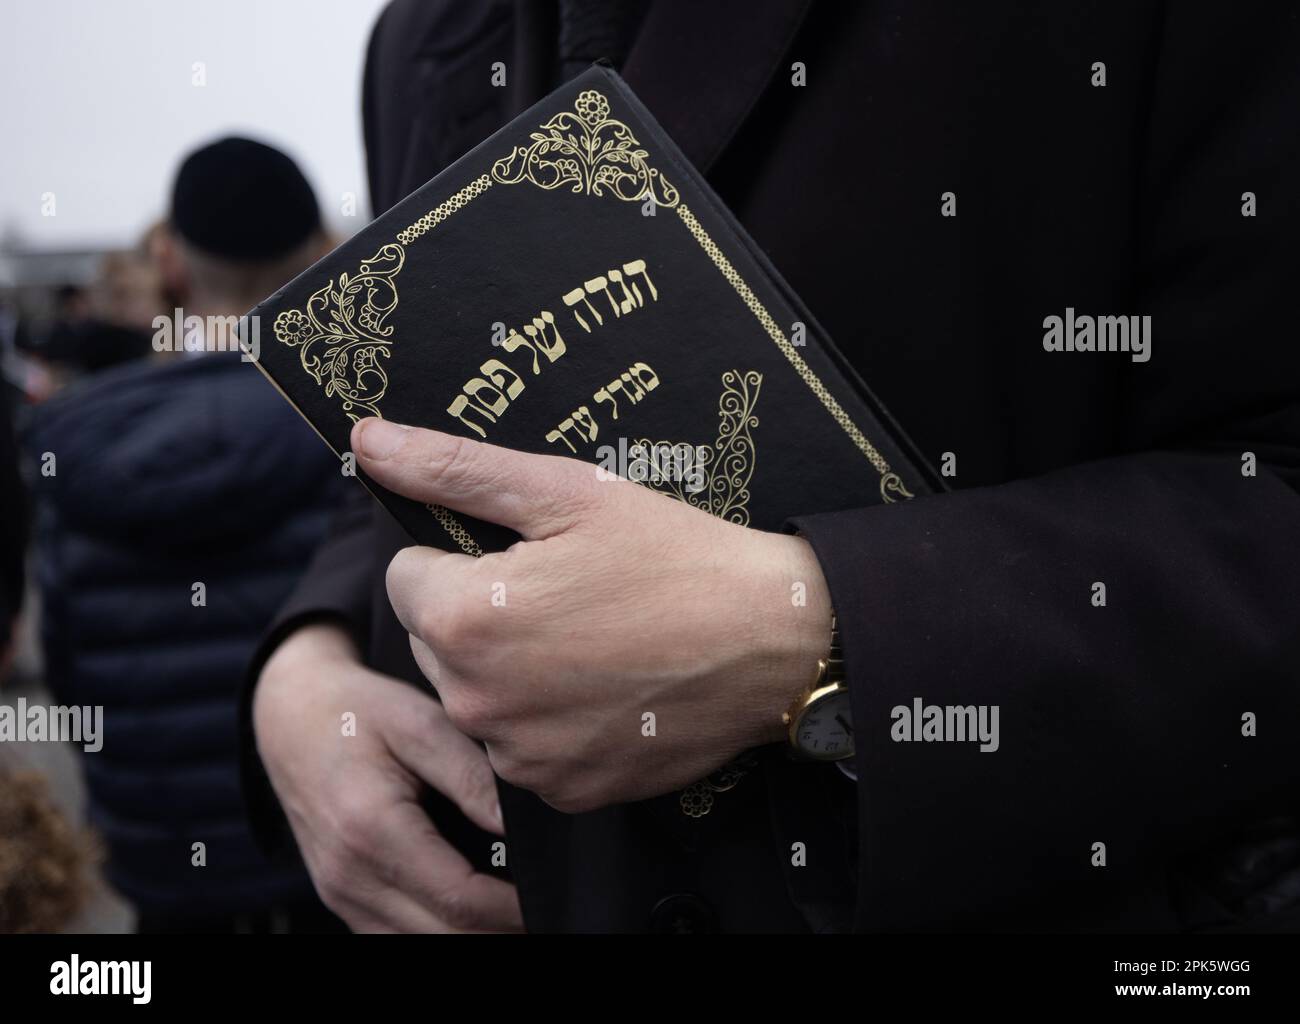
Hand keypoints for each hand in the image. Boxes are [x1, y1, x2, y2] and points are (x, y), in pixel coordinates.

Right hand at [253, 622, 522, 932]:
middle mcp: (349, 876)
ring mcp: (340, 895)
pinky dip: (439, 931)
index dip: (512, 907)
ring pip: (420, 948)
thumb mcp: (419, 721)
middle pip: (444, 936)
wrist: (291, 717)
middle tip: (542, 902)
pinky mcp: (342, 900)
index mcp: (371, 829)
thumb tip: (513, 825)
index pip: (458, 899)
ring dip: (471, 933)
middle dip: (501, 927)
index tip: (546, 892)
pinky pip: (398, 940)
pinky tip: (472, 907)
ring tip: (514, 906)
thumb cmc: (358, 712)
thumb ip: (470, 775)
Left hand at [352, 418, 832, 813]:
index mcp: (462, 619)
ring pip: (478, 697)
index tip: (527, 558)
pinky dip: (551, 721)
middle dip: (479, 615)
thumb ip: (454, 469)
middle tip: (567, 596)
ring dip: (512, 672)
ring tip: (592, 641)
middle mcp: (475, 701)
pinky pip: (524, 748)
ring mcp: (520, 756)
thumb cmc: (674, 557)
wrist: (774, 642)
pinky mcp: (562, 793)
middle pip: (436, 641)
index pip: (405, 577)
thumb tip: (369, 441)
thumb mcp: (566, 493)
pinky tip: (606, 690)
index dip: (461, 558)